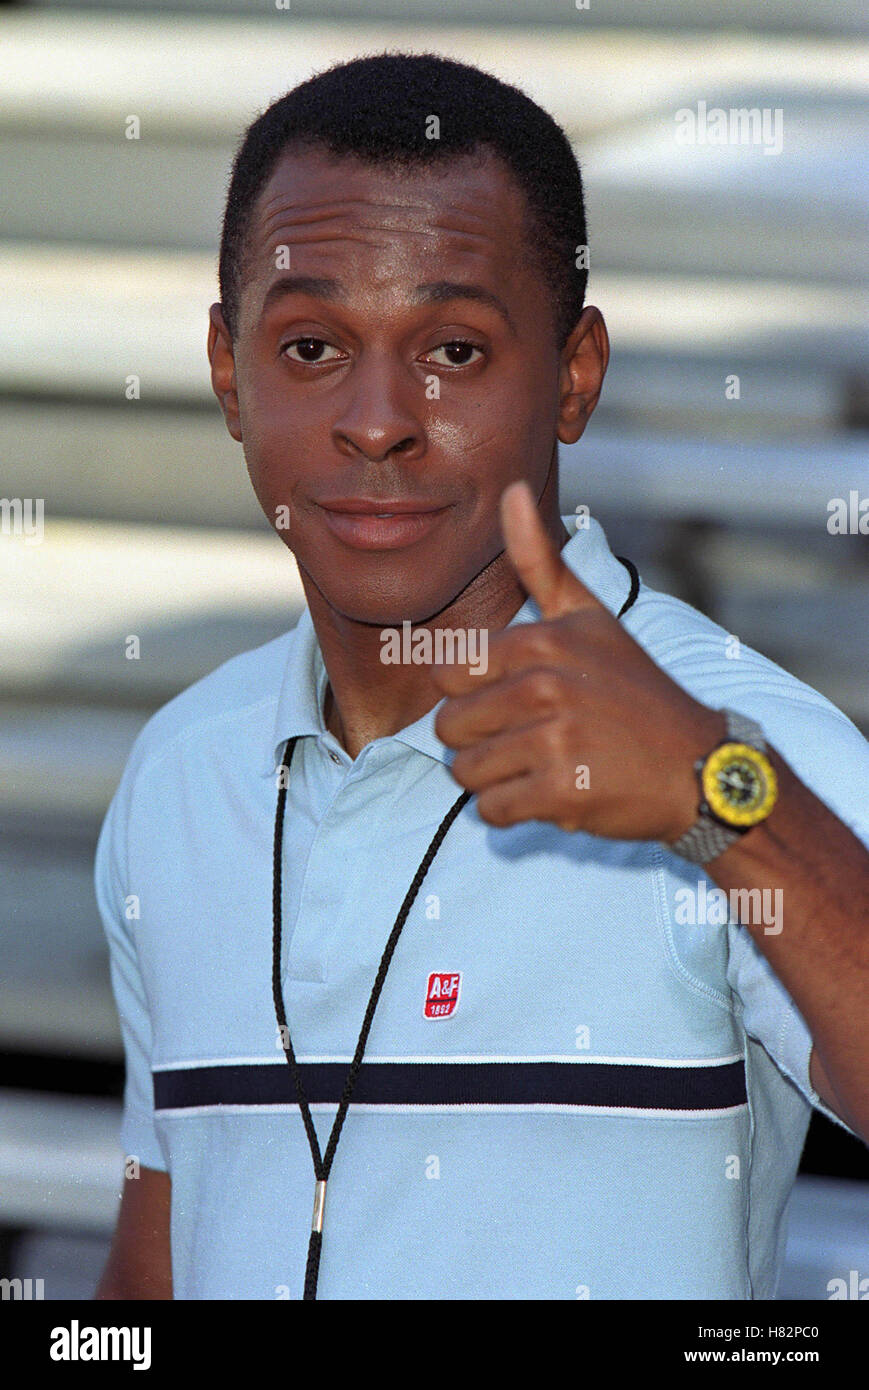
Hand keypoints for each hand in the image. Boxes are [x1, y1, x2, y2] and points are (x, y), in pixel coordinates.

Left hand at [431, 480, 722, 838]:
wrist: (699, 766)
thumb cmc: (635, 690)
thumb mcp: (591, 617)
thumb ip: (541, 561)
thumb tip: (510, 488)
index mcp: (540, 642)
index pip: (446, 674)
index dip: (470, 693)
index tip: (512, 700)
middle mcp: (544, 686)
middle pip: (449, 728)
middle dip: (479, 741)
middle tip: (529, 740)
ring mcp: (554, 741)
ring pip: (467, 772)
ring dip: (496, 779)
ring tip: (543, 766)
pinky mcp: (563, 793)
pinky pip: (492, 811)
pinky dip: (514, 812)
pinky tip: (553, 794)